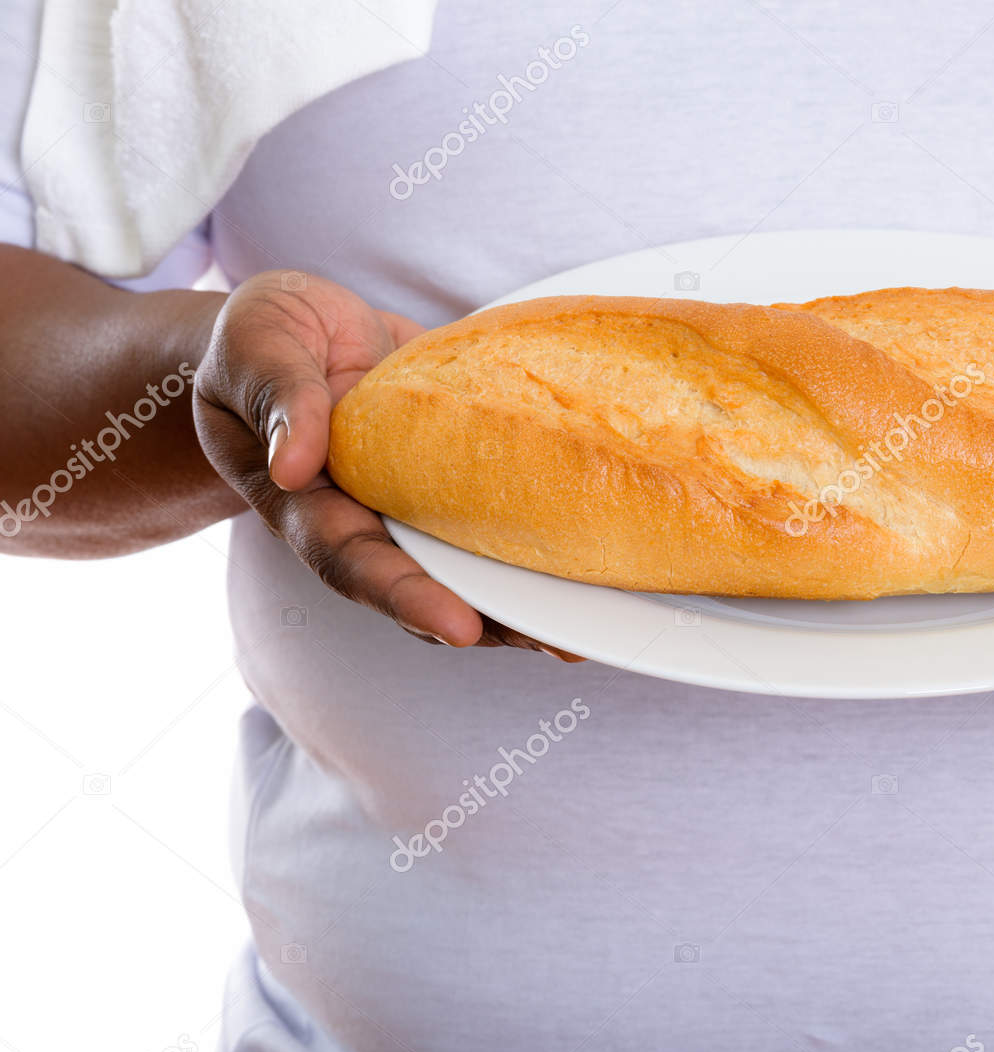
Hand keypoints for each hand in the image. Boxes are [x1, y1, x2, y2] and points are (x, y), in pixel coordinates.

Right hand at [192, 270, 581, 657]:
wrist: (301, 328)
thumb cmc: (262, 339)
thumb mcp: (254, 348)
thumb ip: (277, 398)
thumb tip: (294, 462)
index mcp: (308, 504)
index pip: (355, 563)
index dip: (406, 598)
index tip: (457, 626)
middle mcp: (368, 521)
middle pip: (430, 589)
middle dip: (493, 622)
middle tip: (558, 642)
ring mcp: (415, 506)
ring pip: (472, 566)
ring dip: (528, 599)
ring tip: (592, 625)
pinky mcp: (457, 479)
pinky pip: (499, 515)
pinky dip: (543, 540)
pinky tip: (601, 555)